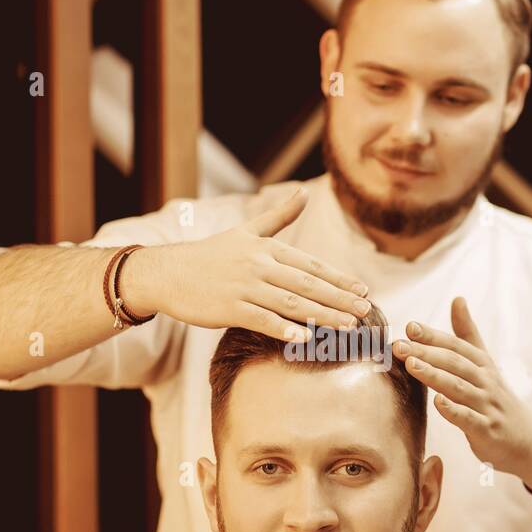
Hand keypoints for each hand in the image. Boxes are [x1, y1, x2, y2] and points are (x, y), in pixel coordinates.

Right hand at [122, 188, 370, 340]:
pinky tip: (304, 338)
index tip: (363, 290)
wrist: (167, 272)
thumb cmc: (210, 255)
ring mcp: (244, 287)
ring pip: (290, 302)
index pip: (311, 264)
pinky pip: (261, 320)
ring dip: (321, 315)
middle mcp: (258, 265)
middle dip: (339, 298)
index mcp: (266, 248)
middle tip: (364, 310)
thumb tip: (305, 193)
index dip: (338, 278)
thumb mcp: (245, 231)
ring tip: (347, 327)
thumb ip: (278, 217)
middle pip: (307, 283)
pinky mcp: (228, 308)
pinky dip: (283, 329)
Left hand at [392, 297, 531, 491]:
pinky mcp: (487, 430)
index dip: (433, 336)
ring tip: (411, 364)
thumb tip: (458, 298)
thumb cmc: (497, 398)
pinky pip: (469, 419)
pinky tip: (438, 402)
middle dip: (426, 352)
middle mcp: (486, 381)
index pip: (456, 346)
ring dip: (434, 375)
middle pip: (454, 363)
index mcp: (482, 364)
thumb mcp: (485, 364)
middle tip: (399, 345)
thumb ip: (468, 334)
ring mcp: (487, 406)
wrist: (529, 440)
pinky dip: (454, 410)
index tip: (410, 326)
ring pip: (459, 387)